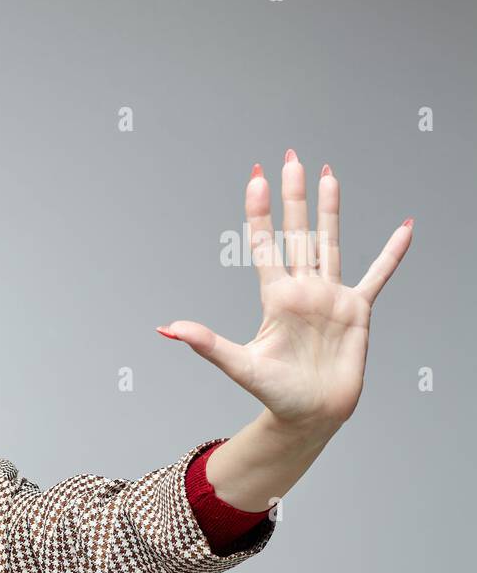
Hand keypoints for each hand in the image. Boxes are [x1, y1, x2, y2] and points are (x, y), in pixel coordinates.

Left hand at [157, 148, 412, 435]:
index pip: (266, 245)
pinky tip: (405, 228)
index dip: (261, 212)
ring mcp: (330, 297)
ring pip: (330, 242)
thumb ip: (206, 343)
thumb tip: (167, 329)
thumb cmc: (276, 394)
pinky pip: (378, 276)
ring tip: (328, 174)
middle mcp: (302, 290)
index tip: (255, 178)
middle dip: (293, 195)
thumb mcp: (239, 365)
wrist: (311, 415)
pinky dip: (392, 253)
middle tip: (289, 158)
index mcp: (275, 297)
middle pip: (297, 232)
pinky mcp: (357, 311)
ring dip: (330, 209)